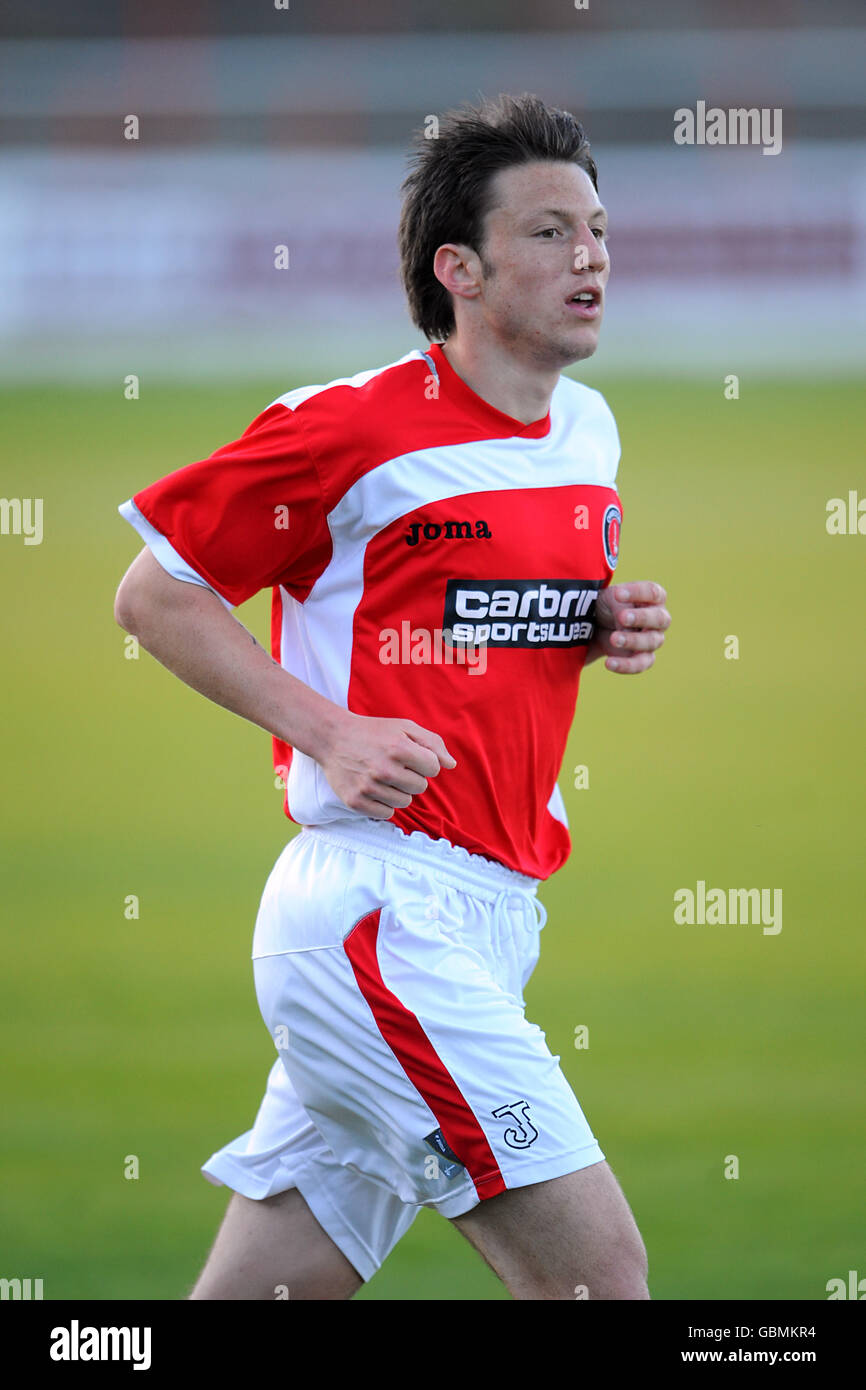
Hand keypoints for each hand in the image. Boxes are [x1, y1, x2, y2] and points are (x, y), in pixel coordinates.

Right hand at [317, 711, 456, 818]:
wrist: (332, 737)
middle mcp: (384, 770)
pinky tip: (375, 788)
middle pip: (420, 787)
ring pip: (405, 802)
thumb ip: (432, 743)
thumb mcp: (404, 727)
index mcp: (399, 748)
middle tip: (394, 765)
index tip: (410, 756)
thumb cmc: (373, 732)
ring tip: (384, 776)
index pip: (433, 768)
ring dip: (399, 791)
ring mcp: (368, 787)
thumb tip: (451, 765)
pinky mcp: (356, 801)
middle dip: (412, 776)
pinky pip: (386, 813)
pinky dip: (384, 804)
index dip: (425, 762)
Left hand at [586, 581, 670, 673]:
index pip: (653, 592)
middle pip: (660, 618)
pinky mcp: (644, 658)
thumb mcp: (610, 599)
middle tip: (621, 617)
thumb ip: (620, 607)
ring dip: (632, 640)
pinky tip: (609, 663)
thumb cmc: (609, 605)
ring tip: (614, 639)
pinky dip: (626, 665)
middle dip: (641, 618)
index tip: (617, 594)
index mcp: (654, 598)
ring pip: (651, 642)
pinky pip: (641, 664)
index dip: (637, 593)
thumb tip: (625, 626)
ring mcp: (653, 639)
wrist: (597, 626)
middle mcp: (659, 618)